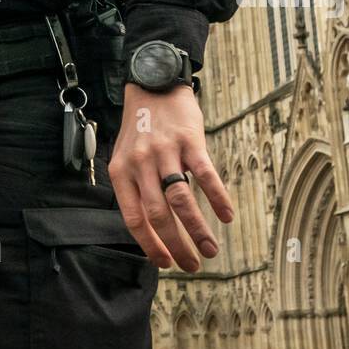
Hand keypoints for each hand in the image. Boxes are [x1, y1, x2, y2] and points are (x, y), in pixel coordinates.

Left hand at [108, 82, 233, 271]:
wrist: (154, 84)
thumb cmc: (141, 127)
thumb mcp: (126, 156)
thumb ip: (135, 188)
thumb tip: (151, 230)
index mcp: (122, 171)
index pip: (134, 219)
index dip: (150, 245)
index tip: (165, 263)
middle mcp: (141, 163)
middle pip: (158, 215)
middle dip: (176, 246)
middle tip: (192, 265)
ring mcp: (165, 151)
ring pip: (181, 200)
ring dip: (198, 230)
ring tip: (211, 250)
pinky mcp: (189, 140)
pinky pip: (205, 175)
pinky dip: (217, 198)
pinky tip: (227, 216)